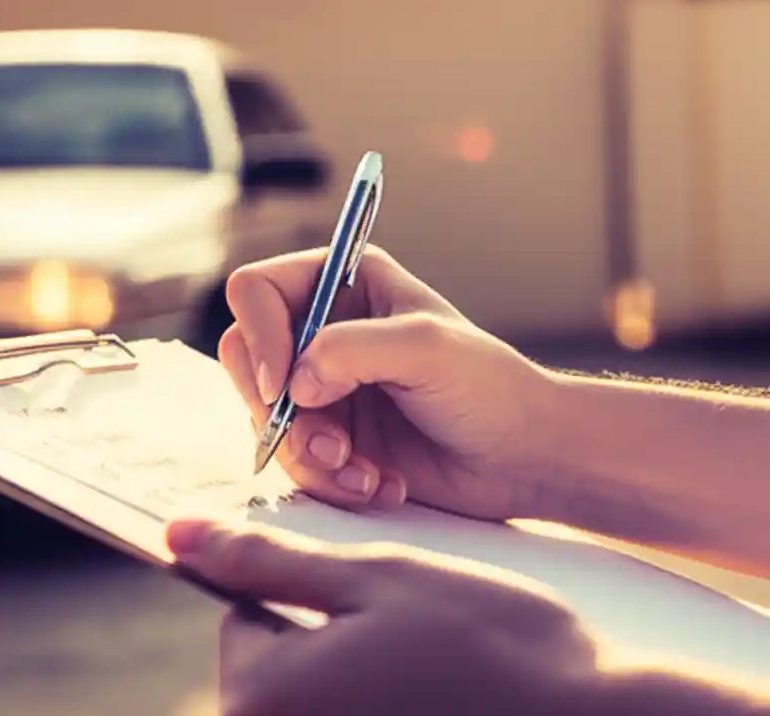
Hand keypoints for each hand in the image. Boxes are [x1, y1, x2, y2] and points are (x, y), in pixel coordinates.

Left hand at [167, 519, 597, 715]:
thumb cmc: (487, 640)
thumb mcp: (371, 577)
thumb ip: (266, 560)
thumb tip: (178, 535)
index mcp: (264, 697)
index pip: (241, 621)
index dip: (304, 590)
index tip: (365, 591)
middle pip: (278, 669)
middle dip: (330, 638)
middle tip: (409, 633)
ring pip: (322, 698)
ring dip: (364, 674)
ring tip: (435, 667)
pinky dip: (392, 701)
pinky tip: (444, 697)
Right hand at [221, 246, 559, 518]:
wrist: (524, 459)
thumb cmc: (492, 389)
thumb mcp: (426, 348)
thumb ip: (352, 349)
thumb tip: (293, 384)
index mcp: (343, 284)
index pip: (256, 292)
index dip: (259, 337)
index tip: (283, 387)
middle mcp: (323, 331)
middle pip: (244, 360)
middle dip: (278, 413)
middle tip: (327, 443)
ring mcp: (323, 388)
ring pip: (265, 421)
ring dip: (312, 457)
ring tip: (367, 473)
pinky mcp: (330, 438)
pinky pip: (294, 462)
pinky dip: (330, 482)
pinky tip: (380, 485)